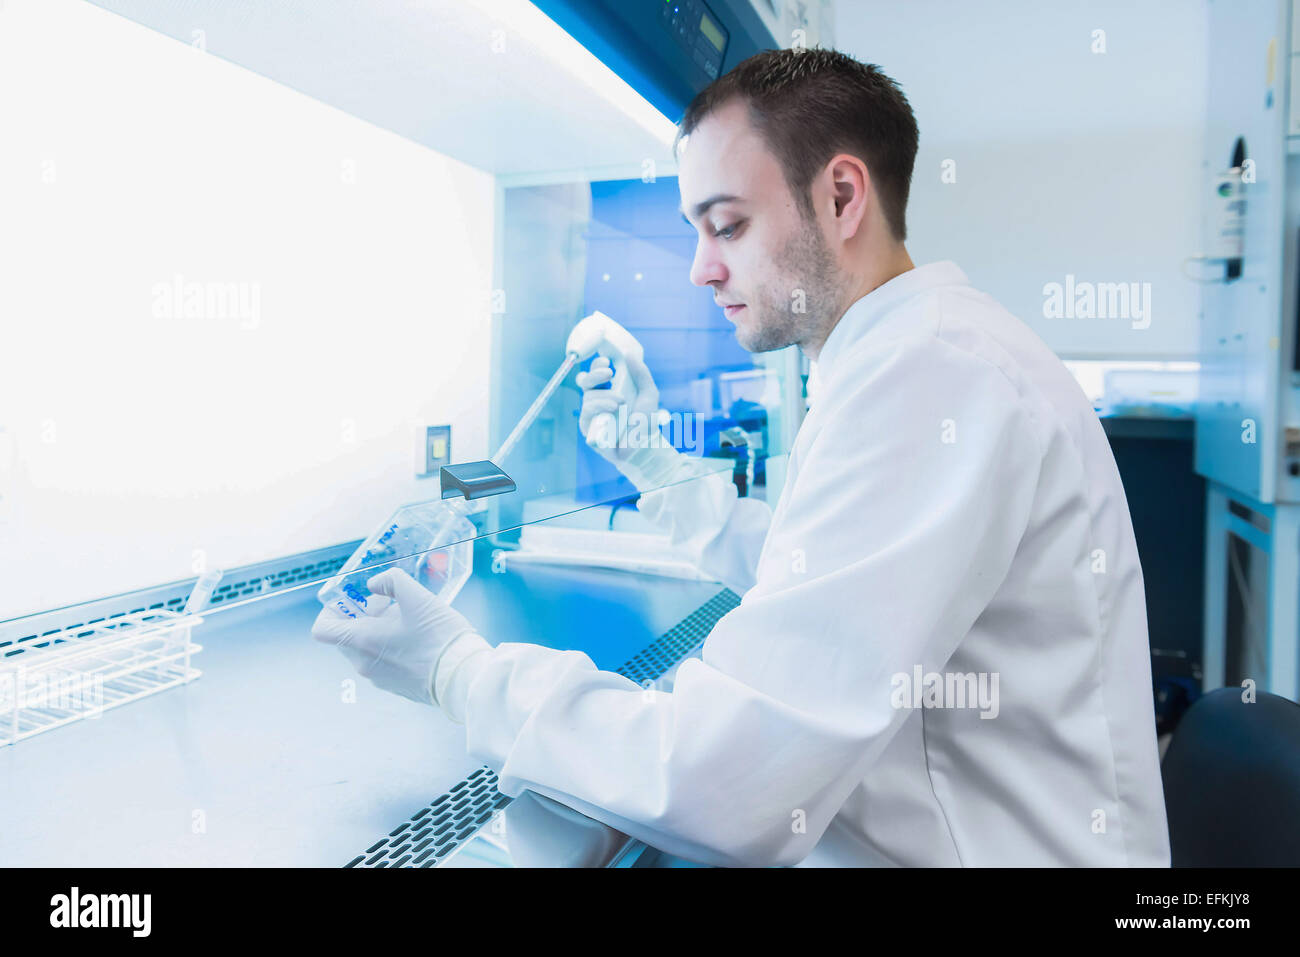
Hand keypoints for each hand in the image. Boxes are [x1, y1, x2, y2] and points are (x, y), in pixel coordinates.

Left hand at [310, 567, 476, 704]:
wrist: (464, 678)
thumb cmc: (440, 638)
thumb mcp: (418, 597)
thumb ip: (391, 580)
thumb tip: (376, 584)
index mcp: (362, 641)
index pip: (322, 629)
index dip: (330, 611)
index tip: (350, 601)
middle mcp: (364, 664)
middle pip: (345, 637)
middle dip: (360, 617)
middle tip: (386, 603)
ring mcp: (379, 679)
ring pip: (364, 650)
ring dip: (376, 632)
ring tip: (407, 620)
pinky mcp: (396, 687)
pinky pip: (381, 663)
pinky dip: (389, 648)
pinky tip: (416, 639)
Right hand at [576, 354, 659, 464]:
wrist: (644, 446)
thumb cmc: (646, 423)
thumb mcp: (649, 394)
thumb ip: (641, 373)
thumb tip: (628, 353)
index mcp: (610, 390)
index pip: (597, 373)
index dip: (598, 365)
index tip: (608, 362)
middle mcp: (598, 400)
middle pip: (585, 380)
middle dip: (594, 374)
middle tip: (609, 373)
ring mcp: (592, 413)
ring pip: (587, 395)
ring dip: (605, 395)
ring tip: (621, 402)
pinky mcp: (587, 426)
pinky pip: (586, 410)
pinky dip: (598, 406)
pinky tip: (612, 408)